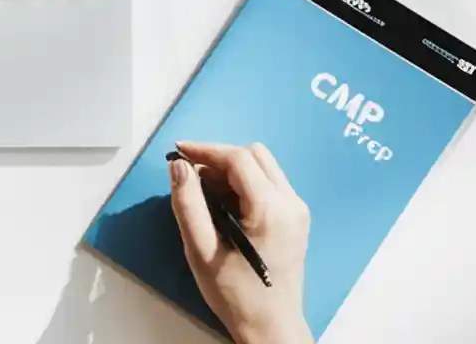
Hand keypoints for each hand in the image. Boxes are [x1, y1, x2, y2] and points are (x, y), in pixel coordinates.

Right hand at [168, 141, 313, 343]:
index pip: (238, 159)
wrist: (270, 325)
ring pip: (263, 166)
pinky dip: (244, 184)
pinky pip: (269, 183)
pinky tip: (225, 206)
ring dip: (231, 171)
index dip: (205, 150)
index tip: (178, 152)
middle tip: (191, 177)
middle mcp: (291, 203)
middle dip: (219, 159)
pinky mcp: (296, 218)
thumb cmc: (235, 292)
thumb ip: (187, 203)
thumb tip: (178, 166)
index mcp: (270, 209)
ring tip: (206, 195)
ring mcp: (297, 210)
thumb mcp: (201, 249)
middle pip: (254, 155)